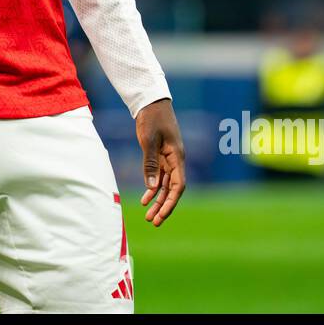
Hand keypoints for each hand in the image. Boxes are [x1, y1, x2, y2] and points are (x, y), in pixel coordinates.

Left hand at [135, 98, 184, 226]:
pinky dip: (153, 188)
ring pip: (166, 185)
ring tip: (148, 215)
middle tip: (153, 222)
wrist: (151, 102)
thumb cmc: (152, 119)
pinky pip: (159, 177)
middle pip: (172, 189)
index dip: (170, 202)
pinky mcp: (161, 156)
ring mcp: (169, 159)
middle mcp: (175, 160)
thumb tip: (152, 187)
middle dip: (163, 206)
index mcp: (177, 157)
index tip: (161, 216)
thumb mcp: (149, 140)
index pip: (178, 186)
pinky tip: (145, 199)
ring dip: (158, 200)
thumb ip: (150, 163)